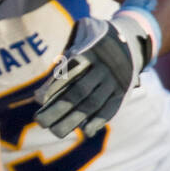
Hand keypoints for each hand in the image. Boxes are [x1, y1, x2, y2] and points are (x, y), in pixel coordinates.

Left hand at [34, 11, 154, 139]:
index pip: (69, 71)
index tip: (38, 100)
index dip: (53, 86)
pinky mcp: (123, 90)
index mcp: (90, 50)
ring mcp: (115, 80)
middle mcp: (103, 66)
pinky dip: (98, 121)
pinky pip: (111, 108)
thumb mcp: (79, 43)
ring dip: (73, 119)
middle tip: (40, 122)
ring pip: (93, 103)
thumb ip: (61, 66)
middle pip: (79, 91)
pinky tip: (85, 131)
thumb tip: (38, 97)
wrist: (130, 39)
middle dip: (58, 108)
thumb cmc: (92, 44)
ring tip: (55, 131)